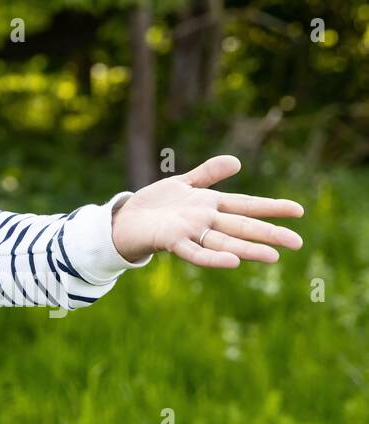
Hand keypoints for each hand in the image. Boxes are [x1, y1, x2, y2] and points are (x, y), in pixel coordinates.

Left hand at [111, 154, 303, 267]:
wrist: (124, 219)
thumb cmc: (156, 204)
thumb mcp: (183, 183)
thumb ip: (208, 174)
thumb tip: (237, 162)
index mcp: (210, 205)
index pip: (246, 205)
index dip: (271, 208)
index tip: (299, 210)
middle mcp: (205, 221)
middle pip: (241, 226)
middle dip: (269, 233)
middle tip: (298, 242)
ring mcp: (190, 232)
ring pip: (224, 242)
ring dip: (247, 249)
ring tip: (273, 256)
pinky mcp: (172, 241)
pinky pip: (195, 252)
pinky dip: (213, 258)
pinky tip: (233, 262)